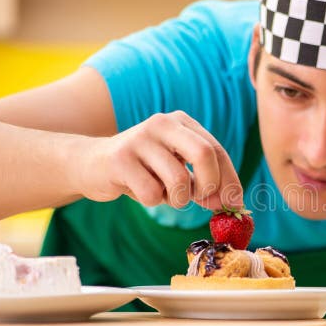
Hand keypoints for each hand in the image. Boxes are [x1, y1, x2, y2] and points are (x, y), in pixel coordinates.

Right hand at [71, 111, 243, 210]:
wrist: (91, 164)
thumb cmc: (143, 170)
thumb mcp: (176, 168)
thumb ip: (203, 181)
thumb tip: (231, 204)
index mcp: (181, 122)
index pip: (217, 150)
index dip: (230, 180)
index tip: (235, 204)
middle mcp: (162, 123)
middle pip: (204, 154)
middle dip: (210, 185)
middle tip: (202, 200)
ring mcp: (140, 138)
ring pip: (179, 180)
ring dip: (177, 199)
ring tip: (163, 195)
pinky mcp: (120, 159)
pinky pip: (151, 193)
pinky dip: (151, 201)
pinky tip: (139, 190)